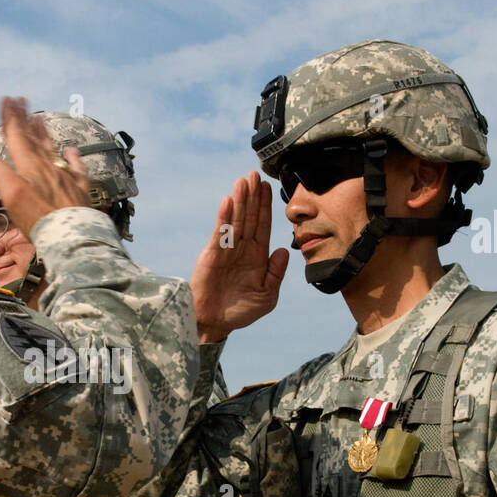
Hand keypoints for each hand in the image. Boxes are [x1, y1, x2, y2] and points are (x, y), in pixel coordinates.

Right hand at [0, 97, 91, 237]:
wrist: (72, 237)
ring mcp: (65, 177)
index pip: (17, 136)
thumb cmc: (41, 219)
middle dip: (24, 119)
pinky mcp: (79, 191)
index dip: (10, 118)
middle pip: (33, 138)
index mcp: (30, 166)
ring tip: (39, 118)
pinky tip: (71, 150)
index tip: (6, 101)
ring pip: (52, 149)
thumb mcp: (11, 195)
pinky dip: (73, 157)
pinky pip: (76, 168)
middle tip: (20, 101)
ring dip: (44, 133)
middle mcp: (48, 167)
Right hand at [190, 171, 287, 342]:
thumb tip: (283, 249)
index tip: (268, 187)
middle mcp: (242, 249)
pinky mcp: (212, 255)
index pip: (263, 226)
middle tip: (254, 174)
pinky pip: (220, 233)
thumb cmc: (241, 311)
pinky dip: (224, 217)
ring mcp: (226, 250)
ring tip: (243, 180)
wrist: (215, 323)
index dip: (265, 206)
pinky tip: (228, 201)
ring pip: (235, 220)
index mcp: (257, 257)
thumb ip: (276, 273)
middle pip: (249, 217)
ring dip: (239, 200)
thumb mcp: (267, 295)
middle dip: (252, 196)